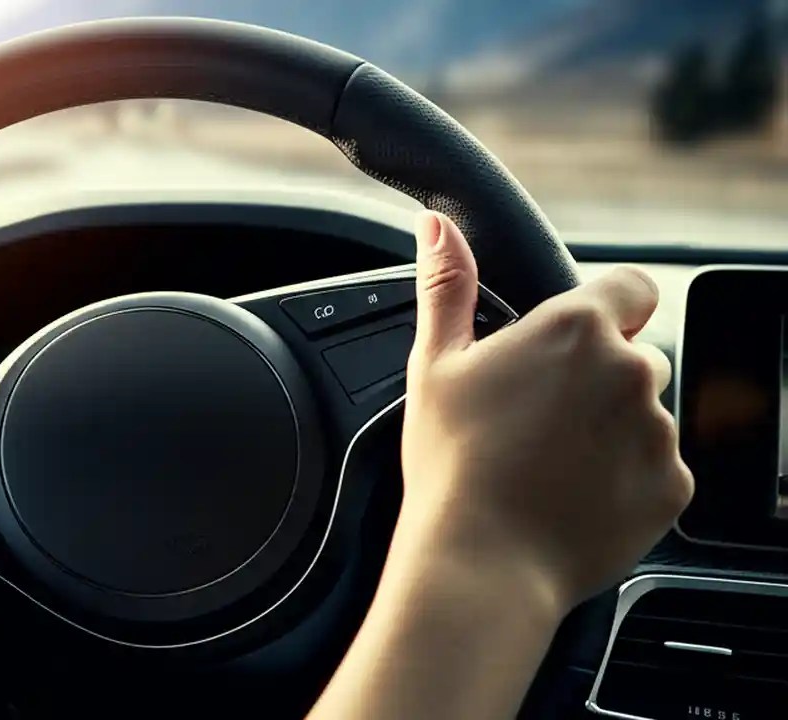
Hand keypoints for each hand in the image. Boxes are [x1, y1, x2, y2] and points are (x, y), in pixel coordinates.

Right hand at [399, 211, 692, 610]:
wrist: (481, 561)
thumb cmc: (452, 463)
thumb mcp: (436, 364)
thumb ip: (447, 286)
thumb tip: (437, 225)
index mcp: (576, 329)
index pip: (630, 287)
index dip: (603, 310)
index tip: (568, 346)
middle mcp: (632, 370)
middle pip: (634, 355)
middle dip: (597, 379)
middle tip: (537, 419)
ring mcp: (659, 431)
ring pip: (646, 414)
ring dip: (612, 429)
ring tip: (549, 464)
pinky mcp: (674, 486)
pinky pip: (658, 468)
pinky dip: (625, 478)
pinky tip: (573, 495)